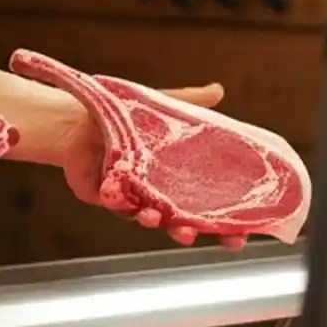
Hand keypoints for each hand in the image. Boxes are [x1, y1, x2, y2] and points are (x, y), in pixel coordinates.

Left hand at [57, 83, 247, 250]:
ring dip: (153, 222)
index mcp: (181, 180)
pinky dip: (117, 202)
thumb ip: (191, 103)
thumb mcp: (164, 107)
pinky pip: (114, 204)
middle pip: (180, 222)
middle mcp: (160, 195)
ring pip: (148, 218)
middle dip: (189, 232)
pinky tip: (119, 196)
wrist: (84, 117)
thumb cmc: (131, 118)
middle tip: (193, 235)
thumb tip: (218, 90)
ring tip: (155, 218)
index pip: (209, 209)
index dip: (225, 226)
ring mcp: (133, 198)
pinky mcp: (106, 196)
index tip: (242, 236)